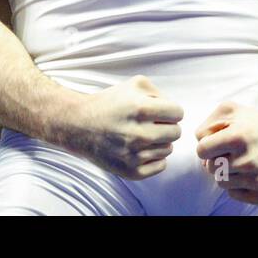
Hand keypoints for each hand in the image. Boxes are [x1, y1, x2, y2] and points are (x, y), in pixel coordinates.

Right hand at [66, 75, 183, 179]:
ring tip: (141, 135)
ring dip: (159, 142)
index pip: (178, 113)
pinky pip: (161, 166)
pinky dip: (154, 158)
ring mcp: (135, 155)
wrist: (79, 125)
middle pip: (176, 133)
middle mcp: (139, 134)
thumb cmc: (110, 104)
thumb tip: (175, 112)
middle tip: (151, 124)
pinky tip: (140, 149)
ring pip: (168, 149)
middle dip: (166, 126)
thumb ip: (160, 93)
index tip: (159, 112)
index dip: (170, 111)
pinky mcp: (132, 172)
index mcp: (141, 109)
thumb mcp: (134, 85)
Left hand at [195, 100, 257, 203]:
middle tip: (231, 152)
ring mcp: (257, 179)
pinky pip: (234, 194)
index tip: (217, 142)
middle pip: (210, 168)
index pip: (202, 151)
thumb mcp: (231, 110)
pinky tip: (249, 173)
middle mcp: (247, 160)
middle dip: (216, 159)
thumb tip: (200, 145)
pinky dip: (237, 185)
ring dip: (226, 172)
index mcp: (238, 137)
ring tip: (241, 161)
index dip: (207, 146)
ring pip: (221, 182)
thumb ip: (208, 124)